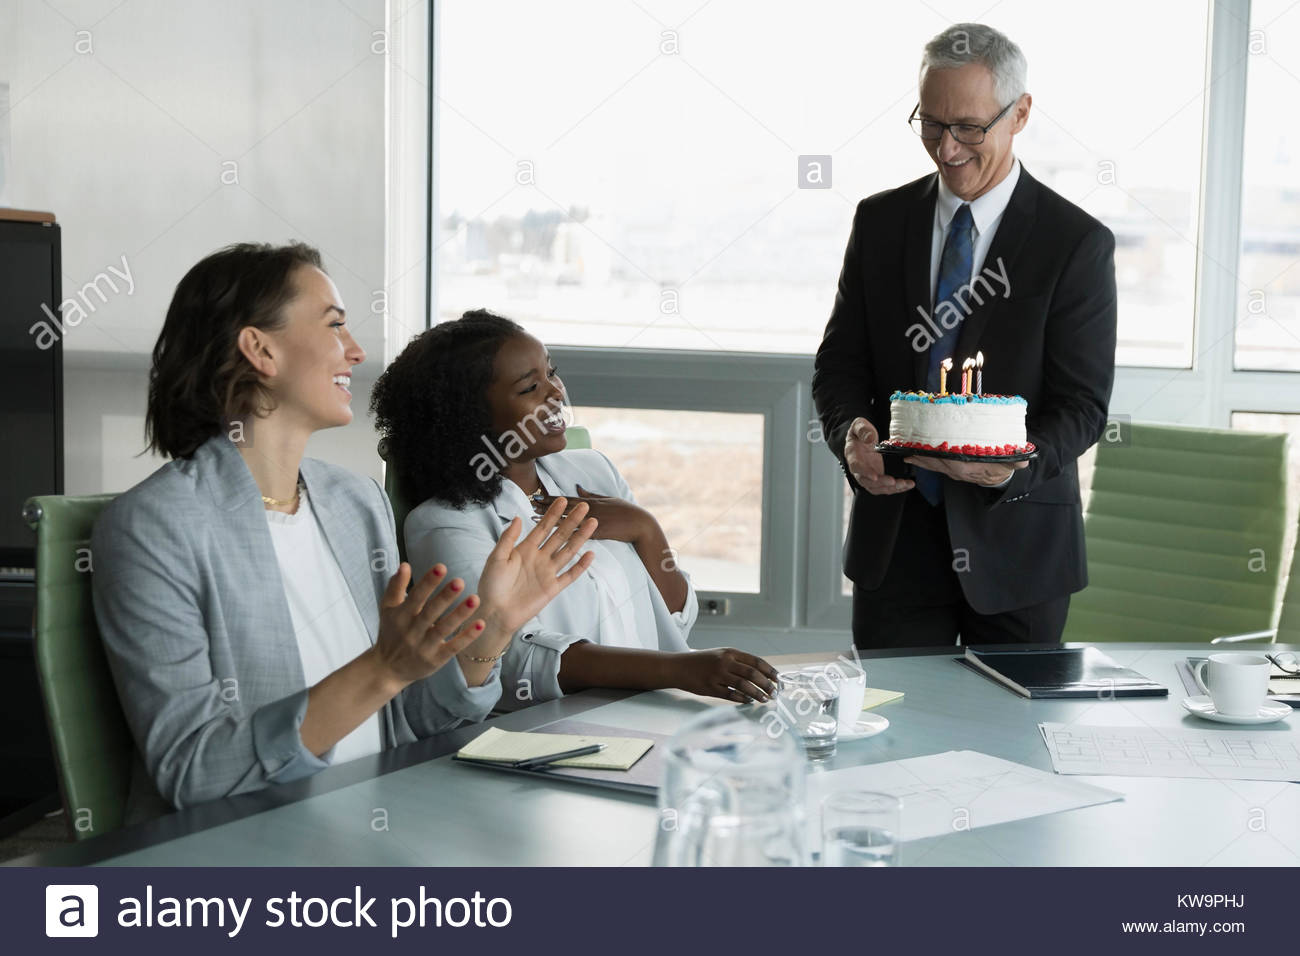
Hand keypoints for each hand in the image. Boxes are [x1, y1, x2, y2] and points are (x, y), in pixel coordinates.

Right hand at [373, 563, 486, 687]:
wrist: (386, 669)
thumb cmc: (390, 633)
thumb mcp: (387, 609)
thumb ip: (395, 586)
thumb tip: (404, 565)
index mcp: (401, 615)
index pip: (416, 596)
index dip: (428, 582)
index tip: (441, 567)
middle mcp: (412, 631)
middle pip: (431, 612)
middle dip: (445, 597)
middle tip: (460, 581)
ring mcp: (425, 646)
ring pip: (444, 629)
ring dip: (460, 614)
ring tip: (475, 599)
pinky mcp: (436, 660)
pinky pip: (453, 647)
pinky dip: (467, 637)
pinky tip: (480, 624)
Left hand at [476, 496, 597, 635]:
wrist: (494, 612)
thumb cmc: (491, 585)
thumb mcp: (496, 558)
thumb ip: (507, 538)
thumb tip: (517, 517)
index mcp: (525, 549)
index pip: (542, 528)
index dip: (552, 514)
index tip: (562, 500)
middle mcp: (539, 558)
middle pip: (559, 536)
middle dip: (571, 520)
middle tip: (584, 506)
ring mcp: (547, 573)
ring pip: (568, 551)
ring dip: (580, 537)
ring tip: (592, 523)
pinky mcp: (552, 588)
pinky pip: (569, 575)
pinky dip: (580, 566)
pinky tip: (590, 554)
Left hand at [532, 484, 654, 544]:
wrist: (641, 524)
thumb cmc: (626, 511)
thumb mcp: (608, 498)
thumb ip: (591, 494)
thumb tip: (577, 487)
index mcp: (591, 501)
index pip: (567, 499)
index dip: (551, 498)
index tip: (536, 496)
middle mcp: (589, 509)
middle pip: (563, 508)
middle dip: (546, 506)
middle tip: (529, 504)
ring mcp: (592, 521)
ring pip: (567, 519)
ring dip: (550, 518)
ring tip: (534, 517)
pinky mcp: (597, 533)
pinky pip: (578, 533)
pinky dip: (564, 532)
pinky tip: (552, 533)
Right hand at [671, 648, 779, 703]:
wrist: (678, 667)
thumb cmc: (701, 662)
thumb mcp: (720, 655)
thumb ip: (738, 662)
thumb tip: (760, 674)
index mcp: (730, 652)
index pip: (756, 661)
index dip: (769, 671)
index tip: (778, 679)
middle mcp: (725, 662)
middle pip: (752, 674)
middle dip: (766, 685)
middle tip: (774, 693)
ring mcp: (717, 675)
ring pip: (744, 686)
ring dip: (757, 694)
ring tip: (764, 699)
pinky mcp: (710, 688)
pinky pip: (731, 695)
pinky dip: (742, 699)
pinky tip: (748, 701)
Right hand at [845, 416, 912, 494]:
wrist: (862, 438)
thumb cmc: (860, 432)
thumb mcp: (859, 425)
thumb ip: (863, 430)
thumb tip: (870, 438)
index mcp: (852, 455)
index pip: (856, 467)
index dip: (865, 473)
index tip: (875, 476)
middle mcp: (858, 469)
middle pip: (866, 481)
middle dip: (881, 483)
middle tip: (894, 481)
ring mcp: (867, 475)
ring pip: (876, 487)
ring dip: (890, 488)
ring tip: (904, 484)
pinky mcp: (877, 477)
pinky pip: (884, 487)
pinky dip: (896, 488)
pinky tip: (907, 485)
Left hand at [904, 455, 1027, 485]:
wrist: (1001, 477)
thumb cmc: (1003, 465)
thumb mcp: (1013, 462)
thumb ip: (1017, 460)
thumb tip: (1024, 460)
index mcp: (970, 468)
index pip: (950, 462)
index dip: (937, 456)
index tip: (925, 449)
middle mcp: (959, 471)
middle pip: (937, 464)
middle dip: (922, 456)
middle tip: (907, 447)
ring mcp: (954, 472)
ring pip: (934, 465)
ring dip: (920, 459)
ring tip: (906, 451)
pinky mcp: (952, 470)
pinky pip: (935, 466)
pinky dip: (924, 461)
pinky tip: (915, 457)